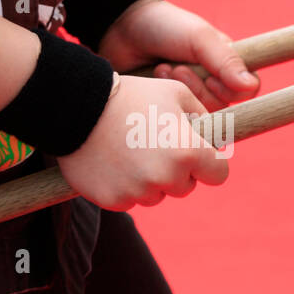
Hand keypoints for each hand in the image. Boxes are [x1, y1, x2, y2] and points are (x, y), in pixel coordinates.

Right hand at [56, 74, 227, 209]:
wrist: (74, 104)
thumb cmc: (132, 95)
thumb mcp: (176, 93)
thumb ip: (203, 117)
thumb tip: (216, 139)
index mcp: (188, 152)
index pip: (219, 174)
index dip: (210, 163)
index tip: (198, 154)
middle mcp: (166, 177)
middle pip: (187, 186)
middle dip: (178, 171)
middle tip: (154, 145)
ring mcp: (138, 191)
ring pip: (158, 195)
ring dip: (151, 180)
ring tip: (130, 151)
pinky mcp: (113, 200)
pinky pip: (130, 200)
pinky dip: (125, 187)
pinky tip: (113, 162)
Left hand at [97, 0, 258, 110]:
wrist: (119, 26)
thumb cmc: (164, 26)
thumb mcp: (199, 37)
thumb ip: (226, 60)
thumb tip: (250, 87)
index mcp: (227, 65)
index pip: (247, 92)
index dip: (230, 88)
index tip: (210, 75)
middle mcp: (213, 84)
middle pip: (223, 106)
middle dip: (198, 88)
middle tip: (178, 68)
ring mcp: (191, 97)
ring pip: (201, 114)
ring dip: (181, 91)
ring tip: (162, 69)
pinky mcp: (170, 107)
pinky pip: (178, 118)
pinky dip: (165, 100)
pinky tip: (154, 78)